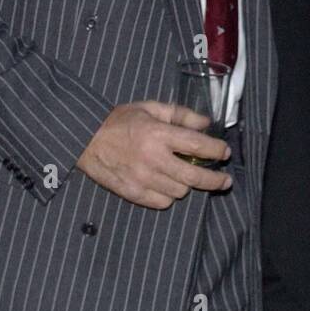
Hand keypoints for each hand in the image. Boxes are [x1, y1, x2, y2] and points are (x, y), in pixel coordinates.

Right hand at [77, 101, 232, 208]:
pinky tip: (167, 185)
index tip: (225, 153)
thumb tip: (205, 124)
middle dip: (215, 180)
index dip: (216, 151)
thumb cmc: (118, 120)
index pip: (197, 146)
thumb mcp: (150, 108)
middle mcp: (153, 158)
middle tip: (226, 180)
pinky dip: (169, 196)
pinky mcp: (132, 192)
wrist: (84, 138)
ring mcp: (142, 178)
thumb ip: (180, 114)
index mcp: (158, 133)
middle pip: (194, 177)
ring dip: (187, 185)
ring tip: (186, 176)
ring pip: (179, 192)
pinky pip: (161, 202)